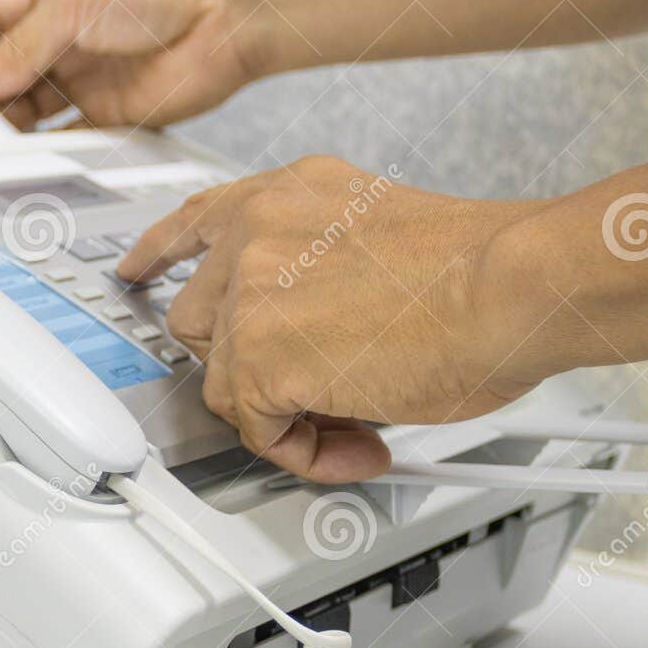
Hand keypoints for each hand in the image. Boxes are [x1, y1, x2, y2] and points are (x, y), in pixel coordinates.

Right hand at [0, 0, 271, 128]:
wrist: (235, 11)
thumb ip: (22, 44)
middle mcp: (63, 35)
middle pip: (1, 71)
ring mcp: (85, 76)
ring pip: (27, 108)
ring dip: (6, 125)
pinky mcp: (109, 113)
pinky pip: (64, 138)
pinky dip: (42, 151)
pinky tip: (27, 155)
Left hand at [115, 157, 549, 481]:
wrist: (511, 285)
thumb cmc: (480, 269)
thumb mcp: (375, 240)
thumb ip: (320, 275)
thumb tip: (313, 345)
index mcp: (285, 195)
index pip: (196, 220)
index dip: (159, 252)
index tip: (137, 268)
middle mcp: (255, 231)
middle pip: (200, 320)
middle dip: (247, 363)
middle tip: (314, 390)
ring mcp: (249, 293)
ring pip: (226, 382)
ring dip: (282, 414)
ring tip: (354, 422)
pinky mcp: (258, 357)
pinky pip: (255, 431)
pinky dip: (303, 453)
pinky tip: (356, 445)